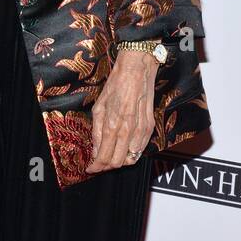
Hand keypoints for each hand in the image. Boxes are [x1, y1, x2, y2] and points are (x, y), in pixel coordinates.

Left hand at [86, 50, 156, 172]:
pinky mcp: (150, 127)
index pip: (103, 157)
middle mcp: (127, 130)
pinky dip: (131, 152)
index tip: (90, 169)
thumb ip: (96, 131)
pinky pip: (140, 149)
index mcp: (111, 125)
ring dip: (119, 160)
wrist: (137, 71)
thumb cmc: (116, 86)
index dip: (95, 167)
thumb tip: (94, 150)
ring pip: (130, 159)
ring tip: (110, 154)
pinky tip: (123, 146)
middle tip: (99, 162)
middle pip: (117, 162)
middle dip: (106, 166)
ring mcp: (141, 130)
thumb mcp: (98, 107)